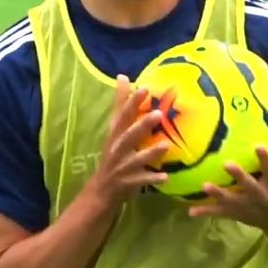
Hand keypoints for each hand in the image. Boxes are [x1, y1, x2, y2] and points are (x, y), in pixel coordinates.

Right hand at [88, 74, 169, 205]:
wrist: (101, 191)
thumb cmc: (113, 154)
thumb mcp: (115, 130)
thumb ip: (121, 105)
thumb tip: (123, 76)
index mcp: (116, 135)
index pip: (123, 115)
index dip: (131, 102)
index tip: (144, 88)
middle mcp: (118, 149)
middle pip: (128, 136)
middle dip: (142, 125)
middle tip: (158, 114)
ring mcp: (122, 167)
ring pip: (137, 159)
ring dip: (151, 152)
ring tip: (166, 145)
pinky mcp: (128, 183)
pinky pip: (142, 181)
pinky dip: (152, 179)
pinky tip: (166, 177)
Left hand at [188, 123, 267, 232]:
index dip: (265, 160)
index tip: (258, 146)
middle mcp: (261, 196)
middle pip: (249, 186)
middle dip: (239, 176)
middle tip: (227, 164)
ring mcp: (247, 207)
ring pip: (231, 200)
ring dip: (218, 194)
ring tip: (204, 185)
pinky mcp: (237, 214)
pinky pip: (220, 213)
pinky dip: (206, 211)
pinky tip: (190, 210)